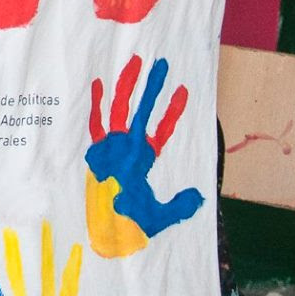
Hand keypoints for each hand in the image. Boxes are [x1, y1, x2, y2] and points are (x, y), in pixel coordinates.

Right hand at [84, 55, 202, 257]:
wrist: (106, 232)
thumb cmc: (130, 223)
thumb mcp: (161, 216)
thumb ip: (180, 206)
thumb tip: (198, 197)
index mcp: (143, 159)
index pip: (162, 129)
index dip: (172, 111)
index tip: (183, 91)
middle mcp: (128, 148)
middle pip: (142, 110)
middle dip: (152, 87)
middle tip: (162, 63)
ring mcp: (111, 148)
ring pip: (120, 110)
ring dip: (128, 87)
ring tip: (136, 63)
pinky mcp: (96, 152)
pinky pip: (96, 124)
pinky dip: (97, 105)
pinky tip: (98, 84)